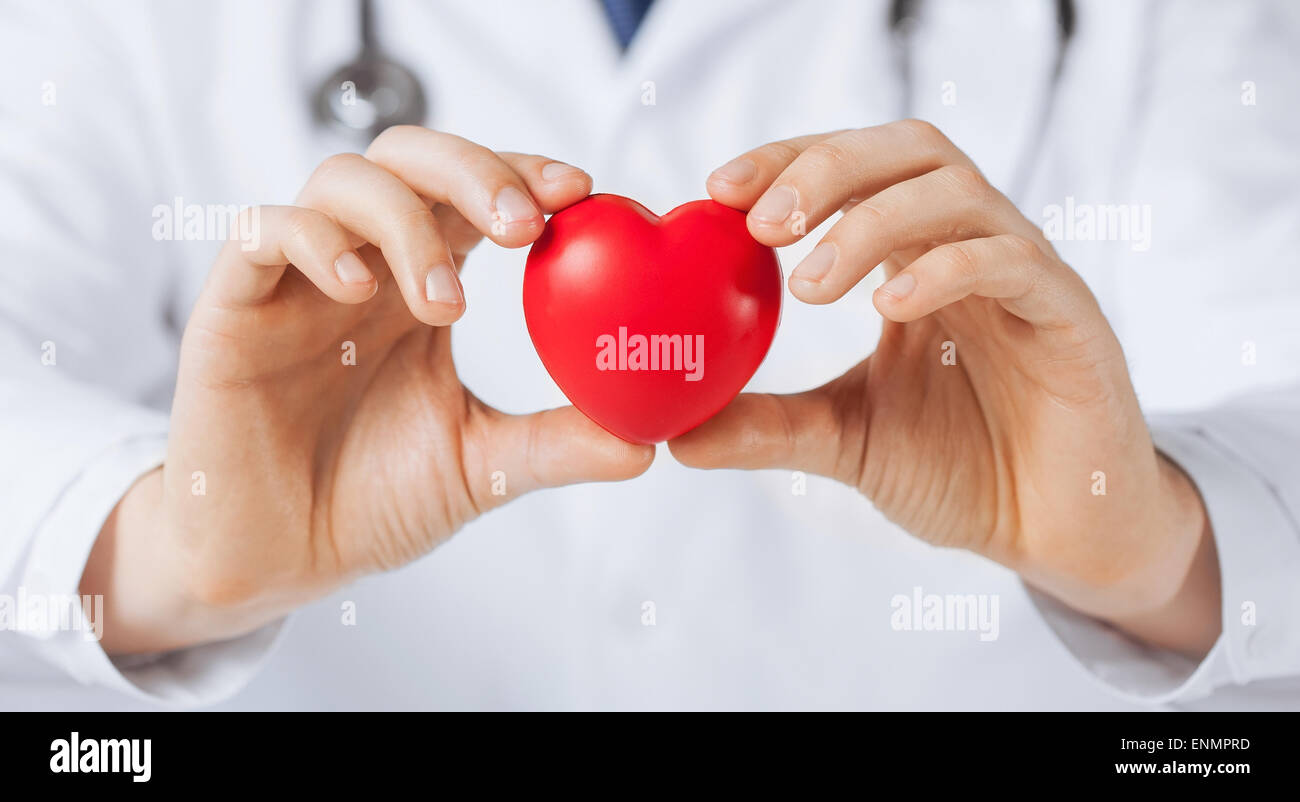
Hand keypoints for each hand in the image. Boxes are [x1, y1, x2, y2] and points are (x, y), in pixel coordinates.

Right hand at [83, 127, 652, 652]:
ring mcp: (296, 282)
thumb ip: (557, 443)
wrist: (277, 560)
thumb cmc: (371, 501)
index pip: (473, 194)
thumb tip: (651, 442)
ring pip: (341, 179)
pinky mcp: (233, 308)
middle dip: (475, 171)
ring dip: (406, 222)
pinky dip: (315, 241)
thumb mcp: (483, 467)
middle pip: (411, 157)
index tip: (581, 191)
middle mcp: (363, 266)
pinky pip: (260, 231)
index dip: (523, 174)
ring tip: (446, 303)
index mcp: (421, 285)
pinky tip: (360, 289)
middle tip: (525, 224)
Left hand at [670, 120, 1219, 654]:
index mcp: (916, 257)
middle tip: (760, 221)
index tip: (718, 188)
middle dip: (825, 168)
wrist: (1057, 535)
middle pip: (907, 151)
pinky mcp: (1069, 316)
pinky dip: (944, 268)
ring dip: (871, 221)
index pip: (854, 170)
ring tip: (808, 285)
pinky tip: (888, 305)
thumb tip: (676, 434)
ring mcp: (1026, 275)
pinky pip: (1012, 262)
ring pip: (956, 192)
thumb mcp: (846, 441)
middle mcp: (971, 246)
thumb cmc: (962, 470)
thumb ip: (770, 428)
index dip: (787, 161)